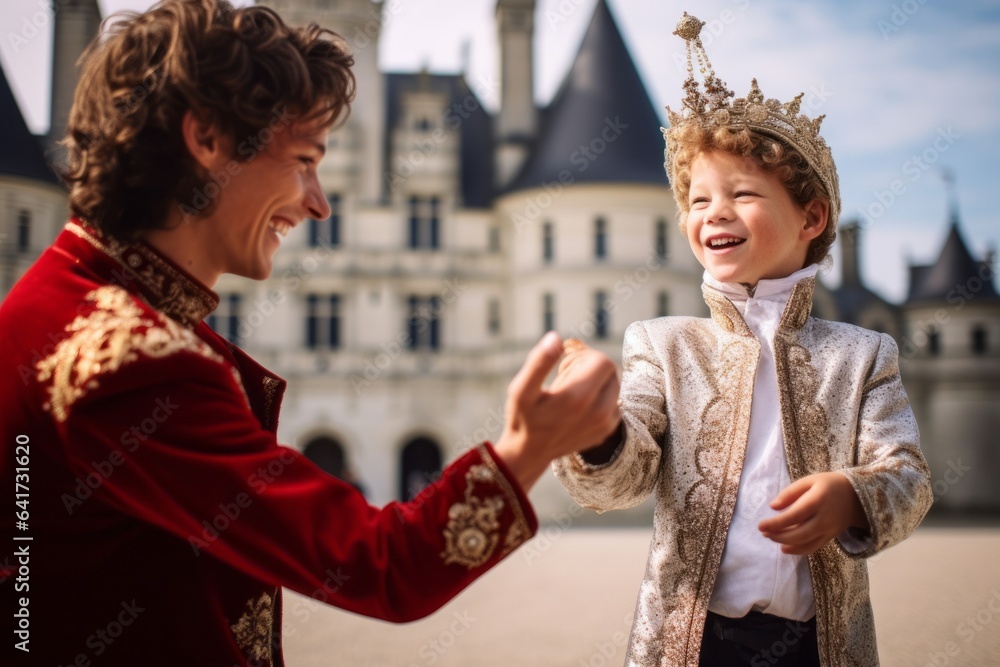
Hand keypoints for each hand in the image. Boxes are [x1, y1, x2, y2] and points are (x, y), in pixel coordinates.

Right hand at [492, 333, 620, 491]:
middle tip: (564, 375)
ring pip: (613, 384)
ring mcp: (605, 423)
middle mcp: (599, 412)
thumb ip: (539, 361)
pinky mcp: (607, 430)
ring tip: (570, 390)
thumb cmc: (523, 418)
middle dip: (588, 365)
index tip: (562, 365)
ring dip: (595, 380)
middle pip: (609, 369)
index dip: (582, 356)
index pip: (601, 360)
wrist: (530, 452)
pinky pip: (614, 401)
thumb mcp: (521, 390)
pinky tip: (578, 404)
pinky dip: (600, 396)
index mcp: (579, 397)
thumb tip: (556, 337)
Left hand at [758, 472, 869, 555]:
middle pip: (799, 534)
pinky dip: (798, 550)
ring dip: (786, 543)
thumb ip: (790, 493)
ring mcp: (829, 531)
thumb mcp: (809, 481)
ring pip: (805, 544)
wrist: (856, 497)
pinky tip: (785, 547)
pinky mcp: (830, 538)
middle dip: (778, 536)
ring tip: (771, 537)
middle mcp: (824, 518)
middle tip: (764, 532)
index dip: (776, 523)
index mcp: (818, 500)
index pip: (794, 516)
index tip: (760, 526)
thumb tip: (773, 506)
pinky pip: (813, 548)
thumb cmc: (828, 485)